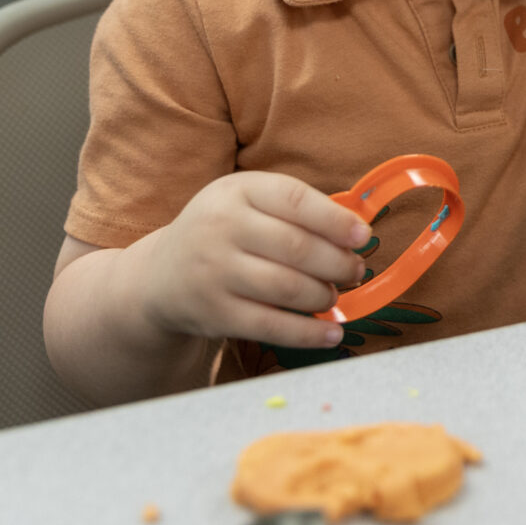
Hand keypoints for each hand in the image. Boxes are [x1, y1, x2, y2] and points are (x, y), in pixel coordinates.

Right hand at [137, 171, 371, 350]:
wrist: (161, 276)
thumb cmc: (224, 232)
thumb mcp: (247, 201)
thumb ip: (296, 208)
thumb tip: (356, 231)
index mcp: (237, 191)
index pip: (295, 200)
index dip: (336, 220)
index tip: (364, 236)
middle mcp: (221, 227)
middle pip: (297, 248)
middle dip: (338, 263)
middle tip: (355, 271)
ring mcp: (215, 272)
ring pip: (288, 288)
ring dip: (325, 296)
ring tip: (334, 295)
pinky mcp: (214, 313)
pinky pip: (272, 327)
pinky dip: (309, 333)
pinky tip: (332, 333)